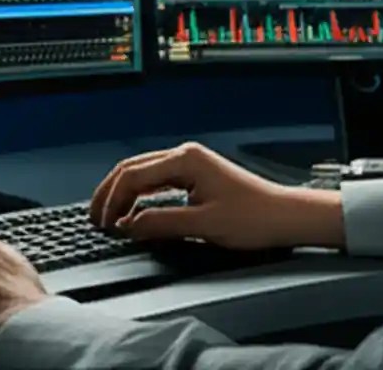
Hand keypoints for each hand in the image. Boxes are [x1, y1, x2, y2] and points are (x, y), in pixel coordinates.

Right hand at [89, 142, 344, 249]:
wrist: (287, 216)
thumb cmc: (254, 217)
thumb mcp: (203, 225)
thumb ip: (161, 223)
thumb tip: (128, 226)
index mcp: (185, 160)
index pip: (133, 176)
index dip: (113, 201)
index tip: (104, 224)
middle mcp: (185, 155)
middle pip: (132, 169)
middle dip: (110, 194)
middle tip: (95, 217)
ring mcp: (190, 163)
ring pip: (142, 173)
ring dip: (123, 194)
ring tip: (109, 216)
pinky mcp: (195, 175)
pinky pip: (157, 180)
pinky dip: (140, 195)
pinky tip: (134, 212)